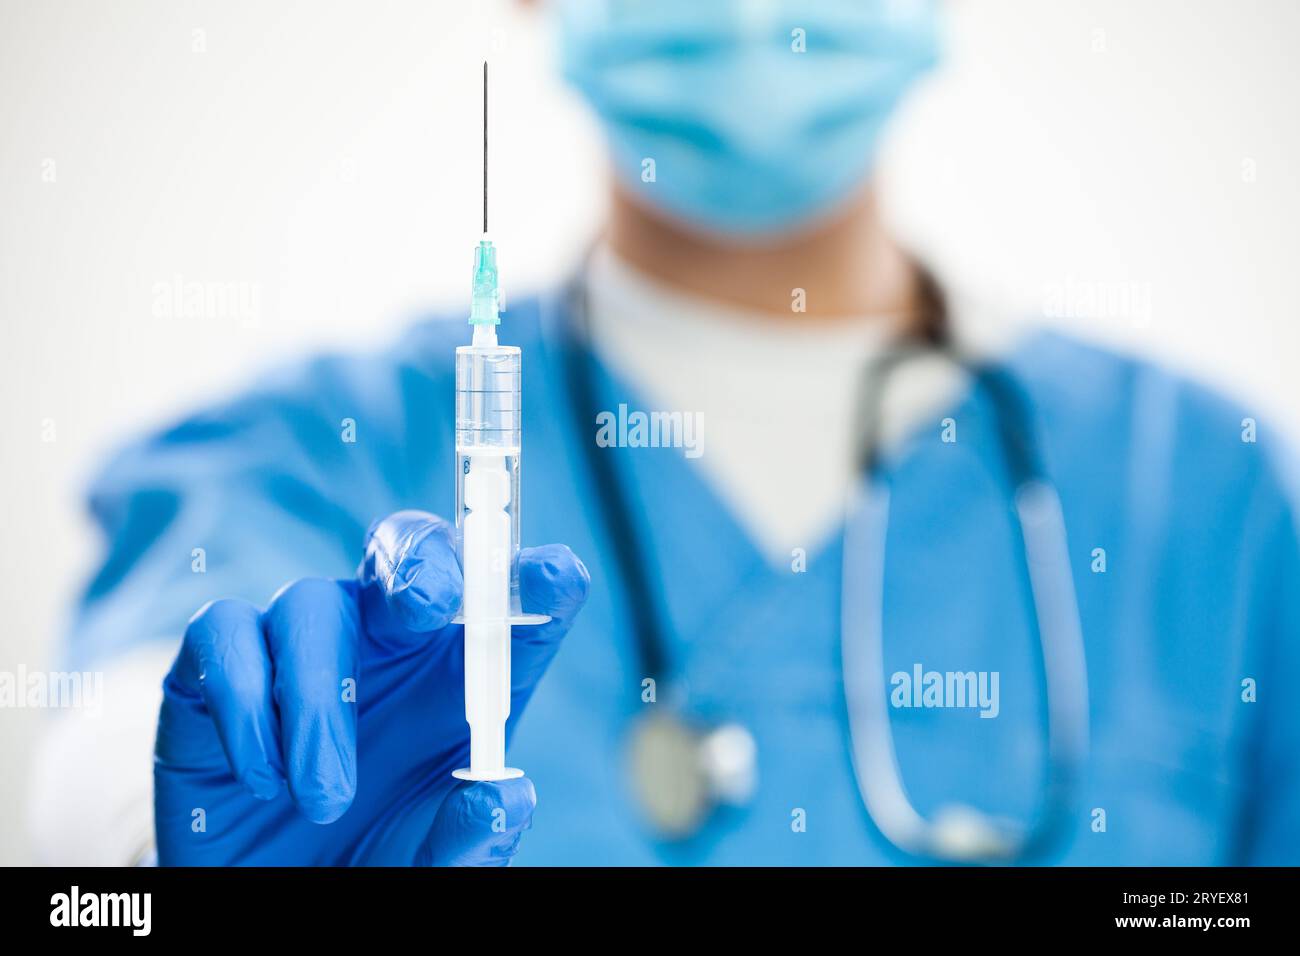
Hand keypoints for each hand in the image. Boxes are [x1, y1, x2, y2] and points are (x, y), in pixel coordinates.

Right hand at [153, 510, 588, 864]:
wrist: (269, 896)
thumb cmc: (371, 856)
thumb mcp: (433, 861)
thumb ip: (471, 837)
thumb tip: (505, 796)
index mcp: (459, 672)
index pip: (509, 605)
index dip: (537, 580)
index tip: (556, 577)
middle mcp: (387, 639)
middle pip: (410, 551)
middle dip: (422, 561)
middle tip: (428, 604)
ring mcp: (303, 642)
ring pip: (310, 603)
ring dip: (318, 702)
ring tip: (324, 800)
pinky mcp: (219, 664)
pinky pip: (223, 632)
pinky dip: (245, 705)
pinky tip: (264, 778)